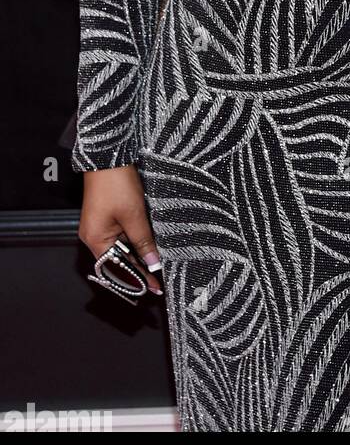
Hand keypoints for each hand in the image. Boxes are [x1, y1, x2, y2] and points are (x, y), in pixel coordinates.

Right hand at [78, 166, 162, 295]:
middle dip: (140, 267)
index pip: (118, 268)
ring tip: (160, 263)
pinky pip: (123, 234)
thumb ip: (143, 240)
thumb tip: (152, 263)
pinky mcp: (108, 215)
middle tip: (160, 278)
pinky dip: (136, 239)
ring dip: (140, 252)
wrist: (108, 156)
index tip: (154, 288)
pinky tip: (151, 243)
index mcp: (96, 240)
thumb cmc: (116, 184)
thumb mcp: (133, 215)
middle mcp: (95, 236)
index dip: (137, 278)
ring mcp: (101, 225)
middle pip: (119, 259)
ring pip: (123, 246)